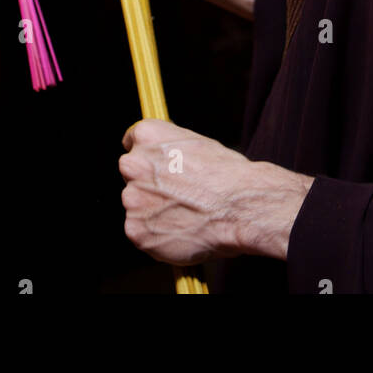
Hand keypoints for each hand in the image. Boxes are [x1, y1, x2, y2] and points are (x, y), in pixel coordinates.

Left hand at [118, 118, 313, 263]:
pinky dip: (156, 236)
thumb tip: (164, 158)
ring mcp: (132, 198)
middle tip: (175, 196)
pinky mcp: (136, 230)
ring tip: (184, 216)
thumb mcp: (196, 143)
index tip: (154, 166)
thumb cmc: (227, 174)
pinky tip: (180, 231)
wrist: (240, 206)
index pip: (132, 141)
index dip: (146, 156)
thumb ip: (170, 149)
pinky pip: (140, 232)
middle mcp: (134, 163)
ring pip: (136, 205)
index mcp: (147, 135)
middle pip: (131, 173)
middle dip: (148, 183)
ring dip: (152, 211)